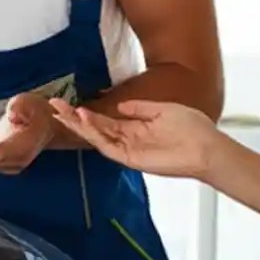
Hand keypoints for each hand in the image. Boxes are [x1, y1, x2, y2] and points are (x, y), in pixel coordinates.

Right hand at [49, 98, 219, 180]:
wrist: (207, 146)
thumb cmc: (191, 127)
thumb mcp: (162, 109)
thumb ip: (139, 108)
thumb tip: (119, 106)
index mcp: (134, 127)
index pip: (102, 120)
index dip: (85, 112)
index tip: (67, 101)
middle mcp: (127, 139)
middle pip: (94, 128)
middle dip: (73, 118)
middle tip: (52, 105)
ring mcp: (127, 149)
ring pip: (96, 137)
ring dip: (78, 125)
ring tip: (62, 111)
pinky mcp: (131, 158)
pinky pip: (107, 146)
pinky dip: (94, 134)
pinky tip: (84, 120)